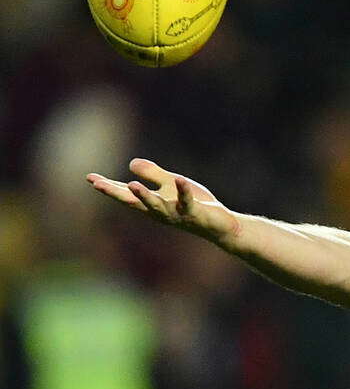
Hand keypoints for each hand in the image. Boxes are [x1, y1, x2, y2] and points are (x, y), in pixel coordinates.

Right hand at [86, 158, 239, 243]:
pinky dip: (183, 190)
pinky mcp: (195, 213)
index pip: (126, 195)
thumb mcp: (170, 186)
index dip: (109, 187)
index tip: (90, 178)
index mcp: (153, 204)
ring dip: (144, 196)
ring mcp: (177, 214)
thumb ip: (153, 175)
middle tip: (97, 184)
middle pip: (134, 202)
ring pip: (157, 206)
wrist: (220, 225)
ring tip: (131, 184)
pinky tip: (179, 178)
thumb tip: (131, 163)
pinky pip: (187, 202)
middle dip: (116, 193)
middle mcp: (160, 212)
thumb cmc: (194, 205)